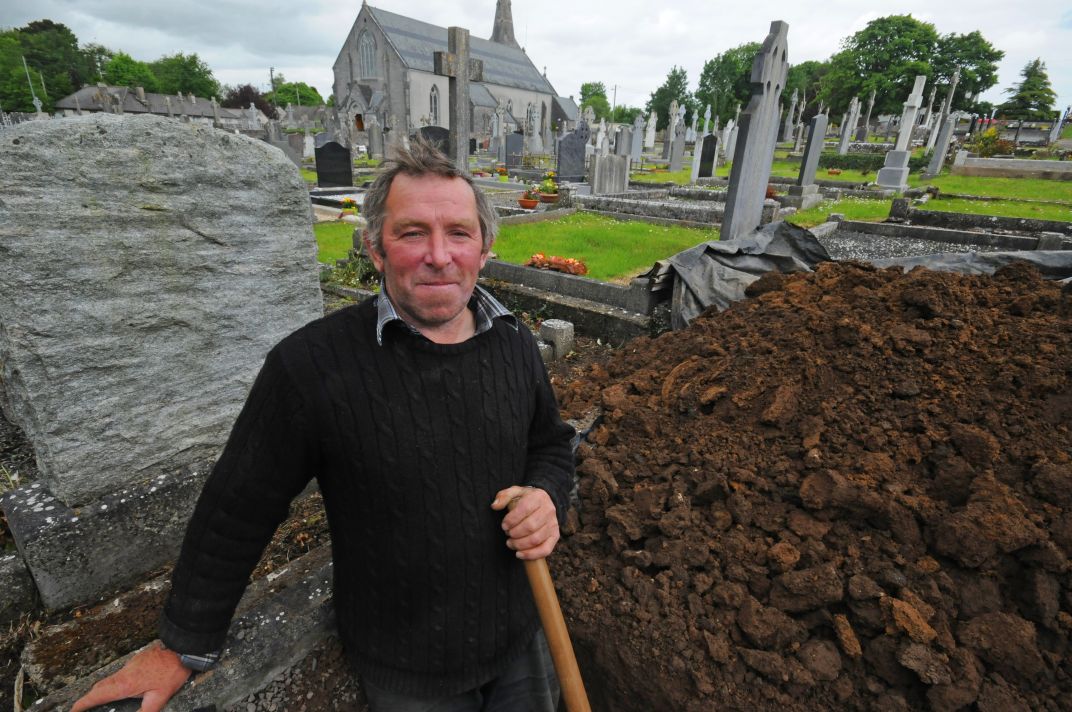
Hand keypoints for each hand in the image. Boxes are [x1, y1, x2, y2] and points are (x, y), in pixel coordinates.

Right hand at [71, 641, 190, 711]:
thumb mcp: (159, 697)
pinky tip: (119, 687)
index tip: (73, 710)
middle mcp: (123, 673)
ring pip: (109, 679)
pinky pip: (118, 674)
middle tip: (82, 708)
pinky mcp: (136, 661)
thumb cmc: (171, 672)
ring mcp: (129, 665)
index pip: (97, 694)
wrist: (181, 649)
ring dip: (100, 690)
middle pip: (100, 687)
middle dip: (88, 698)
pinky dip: (112, 683)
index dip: (83, 703)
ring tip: (96, 700)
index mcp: (125, 684)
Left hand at [491, 486, 559, 559]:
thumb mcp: (515, 492)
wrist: (543, 503)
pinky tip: (519, 554)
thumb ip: (503, 496)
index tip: (504, 525)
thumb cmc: (526, 499)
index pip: (525, 509)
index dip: (512, 520)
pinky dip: (531, 554)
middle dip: (515, 533)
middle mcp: (549, 510)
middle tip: (507, 534)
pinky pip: (545, 549)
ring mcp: (553, 524)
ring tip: (511, 543)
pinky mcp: (555, 536)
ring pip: (536, 539)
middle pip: (530, 526)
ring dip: (520, 544)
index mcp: (538, 497)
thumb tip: (495, 506)